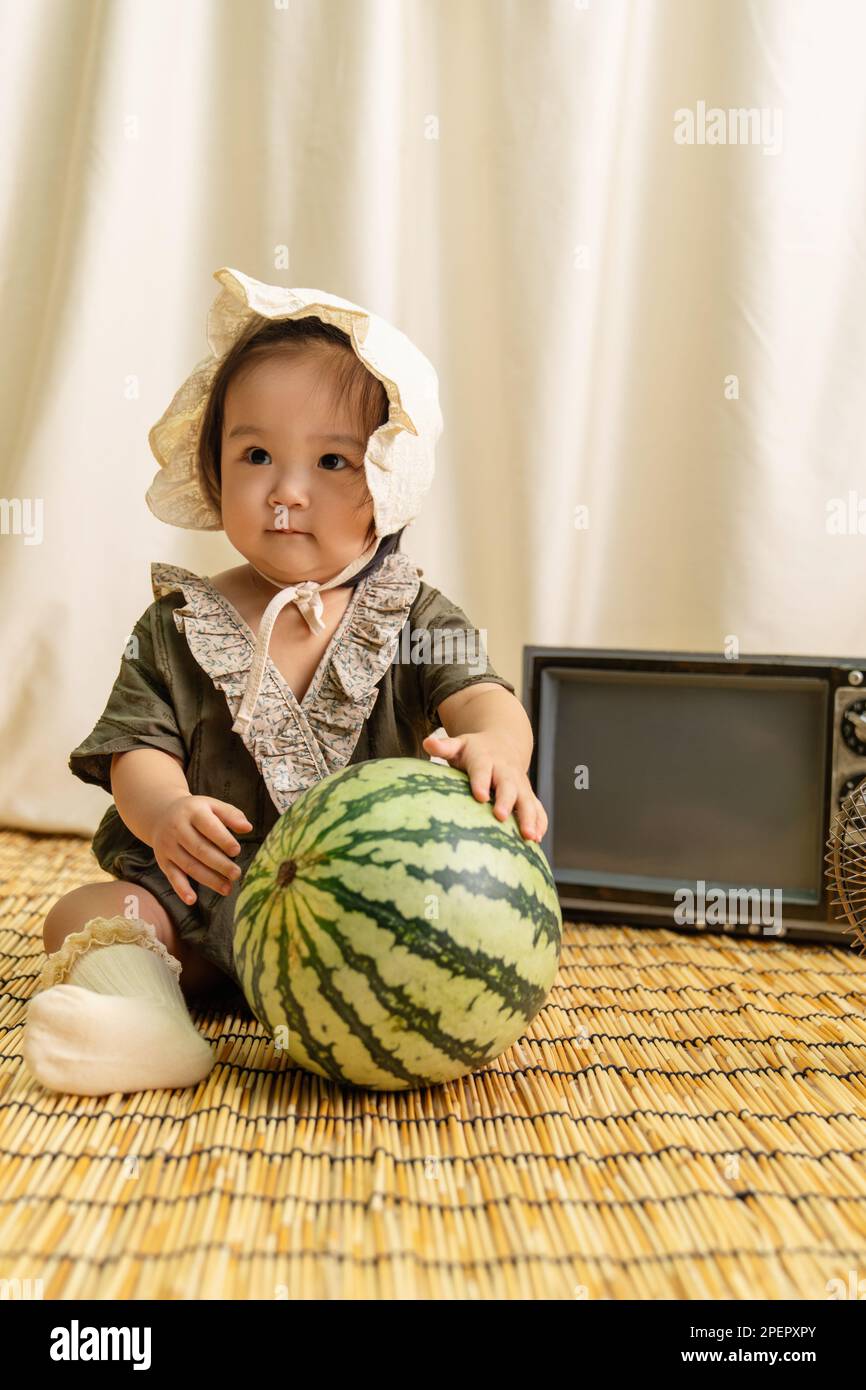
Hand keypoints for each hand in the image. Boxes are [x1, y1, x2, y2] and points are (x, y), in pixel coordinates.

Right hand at [151, 795, 252, 905]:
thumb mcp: (212, 805)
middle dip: (219, 864)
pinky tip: (192, 900)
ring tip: (227, 888)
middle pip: (199, 849)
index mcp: (193, 812)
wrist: (160, 814)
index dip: (223, 840)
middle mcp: (178, 828)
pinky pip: (172, 876)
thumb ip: (231, 815)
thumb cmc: (196, 812)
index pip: (209, 827)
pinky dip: (181, 889)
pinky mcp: (163, 860)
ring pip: (189, 865)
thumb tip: (248, 828)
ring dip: (208, 879)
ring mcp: (168, 846)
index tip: (237, 851)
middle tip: (236, 874)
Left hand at [422, 731, 547, 841]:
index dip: (481, 782)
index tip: (480, 796)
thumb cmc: (474, 751)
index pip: (482, 770)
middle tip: (501, 816)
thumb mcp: (459, 745)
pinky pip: (537, 808)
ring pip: (527, 800)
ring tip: (529, 836)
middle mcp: (505, 772)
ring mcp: (519, 784)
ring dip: (529, 817)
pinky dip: (540, 822)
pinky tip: (537, 839)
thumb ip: (444, 746)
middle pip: (508, 786)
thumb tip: (428, 743)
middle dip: (507, 801)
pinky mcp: (528, 795)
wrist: (503, 744)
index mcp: (485, 760)